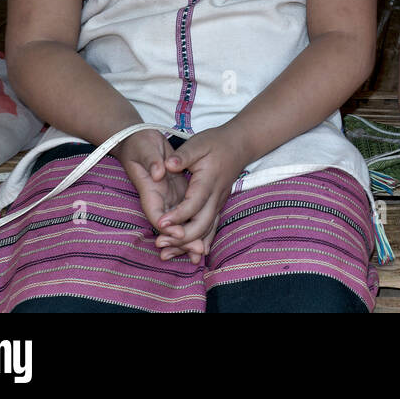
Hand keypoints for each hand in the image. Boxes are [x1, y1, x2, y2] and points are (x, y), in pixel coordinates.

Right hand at [114, 130, 202, 262]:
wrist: (137, 139)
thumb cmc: (138, 143)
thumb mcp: (144, 148)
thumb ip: (151, 160)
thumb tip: (159, 172)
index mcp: (149, 190)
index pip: (157, 214)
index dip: (167, 227)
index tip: (180, 234)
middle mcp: (158, 198)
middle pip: (169, 225)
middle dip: (182, 240)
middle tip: (198, 251)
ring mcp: (168, 196)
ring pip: (179, 222)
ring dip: (189, 237)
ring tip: (203, 252)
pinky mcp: (177, 191)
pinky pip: (186, 212)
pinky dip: (193, 224)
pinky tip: (205, 236)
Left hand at [156, 127, 251, 260]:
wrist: (239, 145)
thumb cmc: (216, 143)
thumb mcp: (198, 143)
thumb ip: (183, 155)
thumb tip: (167, 165)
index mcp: (208, 181)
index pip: (193, 203)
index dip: (178, 215)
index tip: (160, 222)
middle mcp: (216, 196)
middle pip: (202, 224)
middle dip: (181, 238)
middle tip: (160, 243)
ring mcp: (219, 203)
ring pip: (206, 230)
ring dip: (188, 244)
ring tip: (167, 254)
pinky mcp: (218, 206)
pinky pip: (211, 228)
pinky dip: (200, 242)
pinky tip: (190, 255)